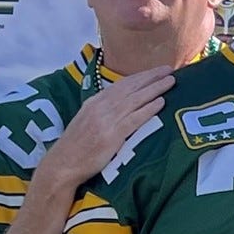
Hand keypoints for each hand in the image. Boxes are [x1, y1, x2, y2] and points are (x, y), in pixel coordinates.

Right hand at [42, 67, 176, 194]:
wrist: (63, 164)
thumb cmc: (77, 147)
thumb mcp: (87, 122)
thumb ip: (103, 112)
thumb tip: (121, 107)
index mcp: (95, 102)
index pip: (122, 84)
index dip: (140, 76)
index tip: (156, 71)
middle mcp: (101, 107)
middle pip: (131, 87)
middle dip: (151, 77)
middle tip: (169, 69)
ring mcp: (106, 120)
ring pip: (135, 99)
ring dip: (154, 89)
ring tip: (171, 81)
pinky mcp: (111, 136)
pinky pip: (134, 119)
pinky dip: (148, 109)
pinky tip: (161, 103)